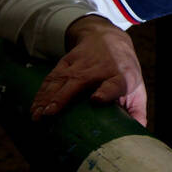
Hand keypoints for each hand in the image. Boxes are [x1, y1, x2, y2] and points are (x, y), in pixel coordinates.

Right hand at [31, 16, 147, 126]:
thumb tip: (137, 133)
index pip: (114, 85)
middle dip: (62, 98)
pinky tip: (34, 107)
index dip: (106, 92)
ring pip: (60, 81)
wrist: (107, 38)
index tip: (97, 99)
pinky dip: (41, 93)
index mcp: (120, 77)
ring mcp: (80, 65)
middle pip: (78, 82)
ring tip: (37, 116)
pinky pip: (50, 79)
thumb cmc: (123, 69)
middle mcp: (99, 69)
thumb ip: (137, 111)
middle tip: (50, 115)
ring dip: (46, 98)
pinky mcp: (65, 63)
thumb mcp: (136, 87)